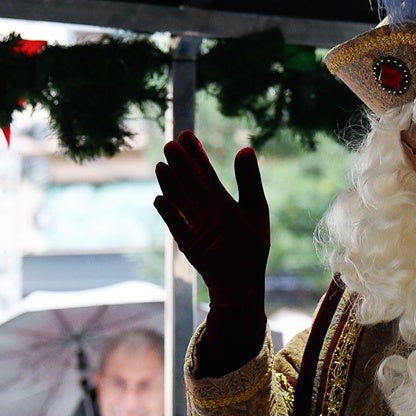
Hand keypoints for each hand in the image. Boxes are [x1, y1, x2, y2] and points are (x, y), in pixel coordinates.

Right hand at [153, 131, 269, 307]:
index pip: (205, 171)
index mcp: (219, 199)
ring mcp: (193, 224)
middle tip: (170, 143)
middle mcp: (203, 209)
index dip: (195, 154)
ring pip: (180, 199)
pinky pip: (177, 225)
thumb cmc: (251, 246)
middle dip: (181, 164)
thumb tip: (246, 148)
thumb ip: (249, 180)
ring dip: (171, 184)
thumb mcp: (255, 208)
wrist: (243, 281)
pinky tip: (160, 199)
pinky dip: (169, 214)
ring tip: (162, 165)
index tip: (186, 134)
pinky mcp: (188, 242)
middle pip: (189, 182)